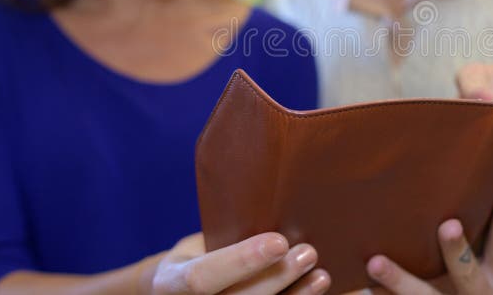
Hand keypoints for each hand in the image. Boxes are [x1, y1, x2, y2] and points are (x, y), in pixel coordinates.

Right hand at [148, 232, 330, 294]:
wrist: (182, 292)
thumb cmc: (200, 257)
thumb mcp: (199, 244)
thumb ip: (227, 237)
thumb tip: (280, 206)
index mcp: (171, 283)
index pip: (202, 277)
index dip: (242, 261)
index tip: (278, 241)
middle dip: (276, 277)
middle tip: (308, 252)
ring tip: (321, 276)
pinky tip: (315, 290)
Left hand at [346, 186, 492, 294]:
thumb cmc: (461, 279)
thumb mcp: (481, 263)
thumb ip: (475, 230)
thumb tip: (474, 171)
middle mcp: (476, 294)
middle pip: (467, 275)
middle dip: (457, 251)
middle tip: (448, 225)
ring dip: (399, 281)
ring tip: (374, 262)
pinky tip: (358, 283)